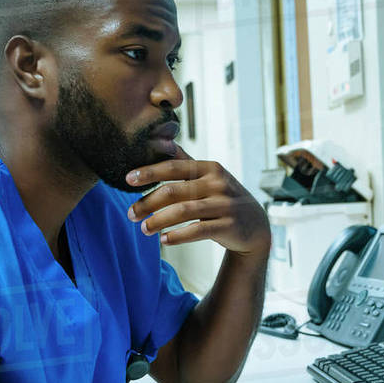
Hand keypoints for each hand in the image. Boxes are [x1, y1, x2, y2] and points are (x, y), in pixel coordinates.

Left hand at [125, 147, 269, 256]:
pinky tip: (163, 240)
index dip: (150, 172)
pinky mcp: (229, 226)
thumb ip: (186, 162)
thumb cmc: (224, 198)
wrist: (256, 225)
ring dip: (158, 221)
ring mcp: (225, 205)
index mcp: (210, 168)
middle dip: (148, 202)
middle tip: (130, 213)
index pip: (174, 167)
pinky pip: (198, 231)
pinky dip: (178, 236)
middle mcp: (218, 184)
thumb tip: (160, 142)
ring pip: (183, 211)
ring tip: (143, 229)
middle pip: (175, 191)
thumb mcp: (211, 177)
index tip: (128, 179)